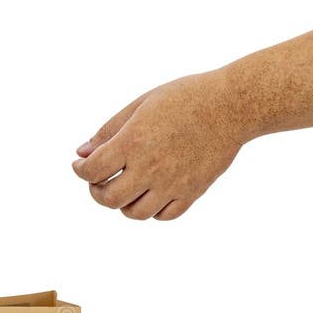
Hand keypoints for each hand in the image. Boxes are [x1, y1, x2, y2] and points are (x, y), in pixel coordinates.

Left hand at [72, 71, 242, 219]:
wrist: (232, 105)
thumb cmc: (185, 97)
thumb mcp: (140, 104)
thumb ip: (109, 131)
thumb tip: (82, 153)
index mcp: (134, 141)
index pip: (92, 170)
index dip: (80, 170)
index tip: (80, 165)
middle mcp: (151, 167)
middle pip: (110, 199)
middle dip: (96, 192)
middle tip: (98, 182)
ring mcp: (173, 183)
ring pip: (135, 213)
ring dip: (123, 204)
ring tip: (125, 188)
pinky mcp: (192, 192)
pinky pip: (164, 215)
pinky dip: (151, 210)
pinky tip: (149, 194)